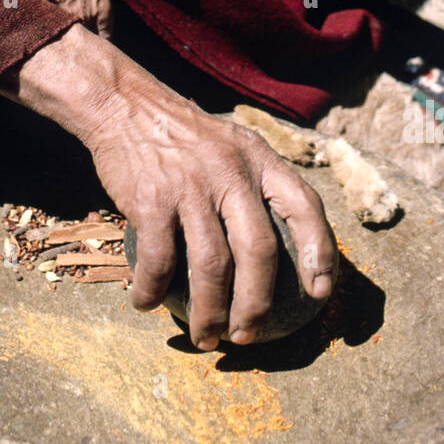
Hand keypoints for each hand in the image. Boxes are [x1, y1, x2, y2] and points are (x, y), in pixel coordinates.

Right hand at [85, 83, 337, 350]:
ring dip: (209, 313)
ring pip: (211, 266)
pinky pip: (158, 261)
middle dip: (257, 304)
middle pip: (259, 250)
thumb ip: (255, 182)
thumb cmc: (183, 135)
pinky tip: (147, 304)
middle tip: (249, 335)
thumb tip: (281, 242)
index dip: (319, 251)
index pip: (303, 204)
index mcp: (257, 158)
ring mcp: (190, 187)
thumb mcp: (231, 143)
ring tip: (205, 338)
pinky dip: (152, 291)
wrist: (124, 105)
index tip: (318, 292)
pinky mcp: (151, 201)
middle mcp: (230, 172)